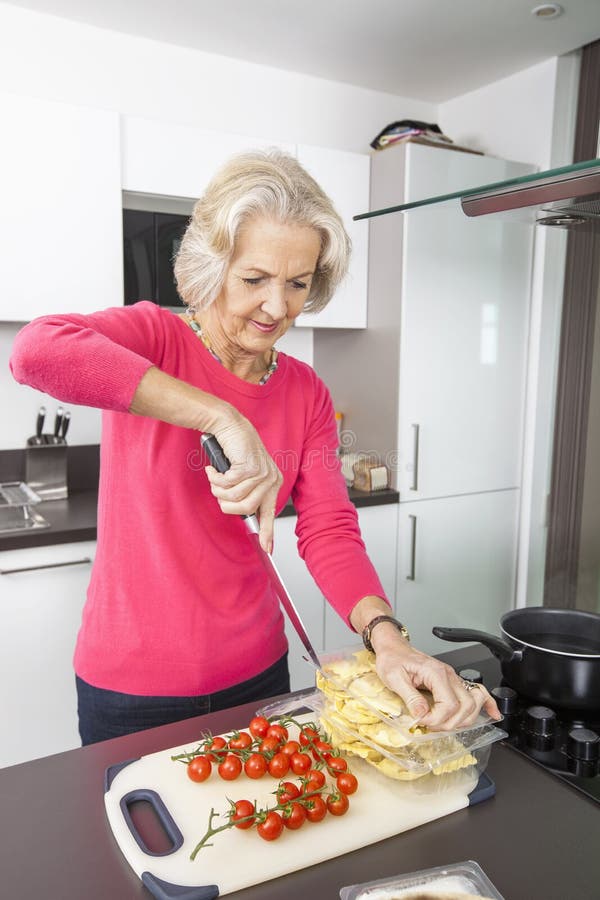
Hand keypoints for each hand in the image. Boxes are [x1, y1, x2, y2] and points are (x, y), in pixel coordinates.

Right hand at [206, 416, 281, 552]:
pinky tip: (214, 468)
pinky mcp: (249, 467)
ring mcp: (261, 473)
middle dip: (226, 503)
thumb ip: (247, 492)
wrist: (229, 424)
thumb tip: (244, 515)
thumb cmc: (235, 449)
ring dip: (219, 489)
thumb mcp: (245, 473)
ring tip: (216, 476)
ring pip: (234, 498)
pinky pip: (227, 485)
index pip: (269, 513)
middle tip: (218, 490)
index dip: (266, 532)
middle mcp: (271, 479)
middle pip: (246, 509)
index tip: (266, 548)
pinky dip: (216, 478)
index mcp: (272, 483)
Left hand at [372, 626, 501, 729]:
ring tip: (443, 724)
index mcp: (435, 672)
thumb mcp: (393, 677)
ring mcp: (453, 679)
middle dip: (449, 723)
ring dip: (462, 720)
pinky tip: (492, 714)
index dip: (436, 718)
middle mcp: (448, 675)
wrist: (394, 648)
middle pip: (465, 706)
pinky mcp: (453, 682)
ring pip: (472, 704)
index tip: (421, 720)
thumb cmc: (393, 659)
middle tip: (431, 725)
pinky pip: (478, 692)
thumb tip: (422, 714)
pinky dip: (487, 704)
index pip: (449, 704)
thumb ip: (409, 697)